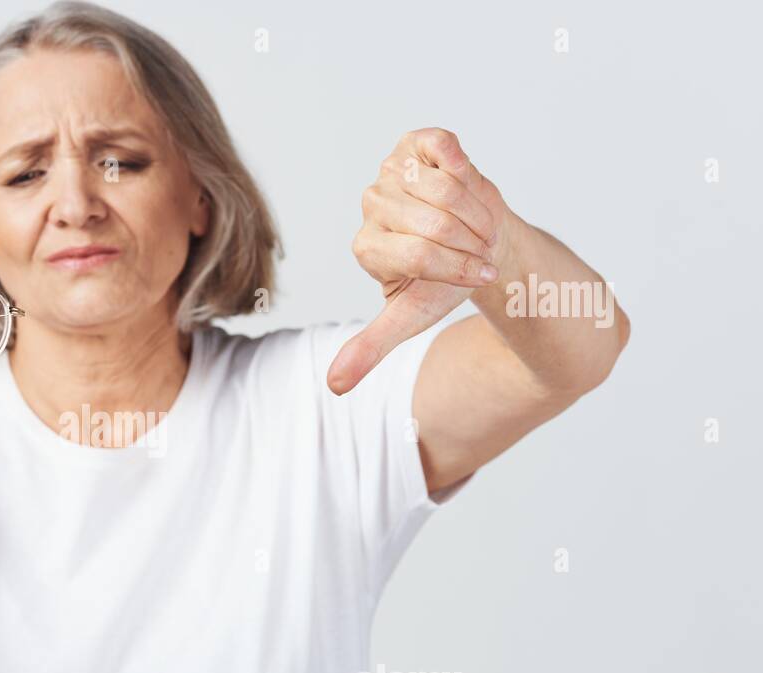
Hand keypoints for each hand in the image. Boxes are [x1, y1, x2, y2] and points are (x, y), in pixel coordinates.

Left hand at [329, 128, 514, 393]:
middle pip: (437, 223)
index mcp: (368, 248)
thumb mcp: (410, 319)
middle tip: (479, 249)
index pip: (420, 256)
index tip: (478, 274)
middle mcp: (372, 207)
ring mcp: (392, 172)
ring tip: (477, 225)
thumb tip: (333, 386)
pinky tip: (467, 183)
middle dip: (472, 242)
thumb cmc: (446, 281)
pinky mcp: (415, 143)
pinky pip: (445, 148)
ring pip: (446, 188)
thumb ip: (372, 347)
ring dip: (477, 211)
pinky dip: (467, 169)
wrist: (481, 241)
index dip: (459, 267)